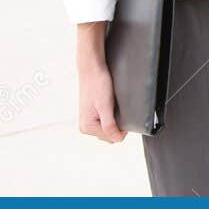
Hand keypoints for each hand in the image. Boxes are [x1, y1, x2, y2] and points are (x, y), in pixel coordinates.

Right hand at [75, 26, 125, 143]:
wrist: (92, 69)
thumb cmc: (97, 84)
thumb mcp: (105, 107)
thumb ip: (110, 125)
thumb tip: (117, 139)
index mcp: (86, 127)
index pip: (112, 138)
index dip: (122, 128)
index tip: (123, 114)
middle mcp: (85, 126)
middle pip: (110, 134)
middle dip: (118, 125)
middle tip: (118, 108)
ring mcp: (88, 120)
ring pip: (108, 128)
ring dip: (115, 120)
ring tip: (113, 105)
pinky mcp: (91, 113)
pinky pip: (105, 121)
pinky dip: (112, 115)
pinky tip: (111, 105)